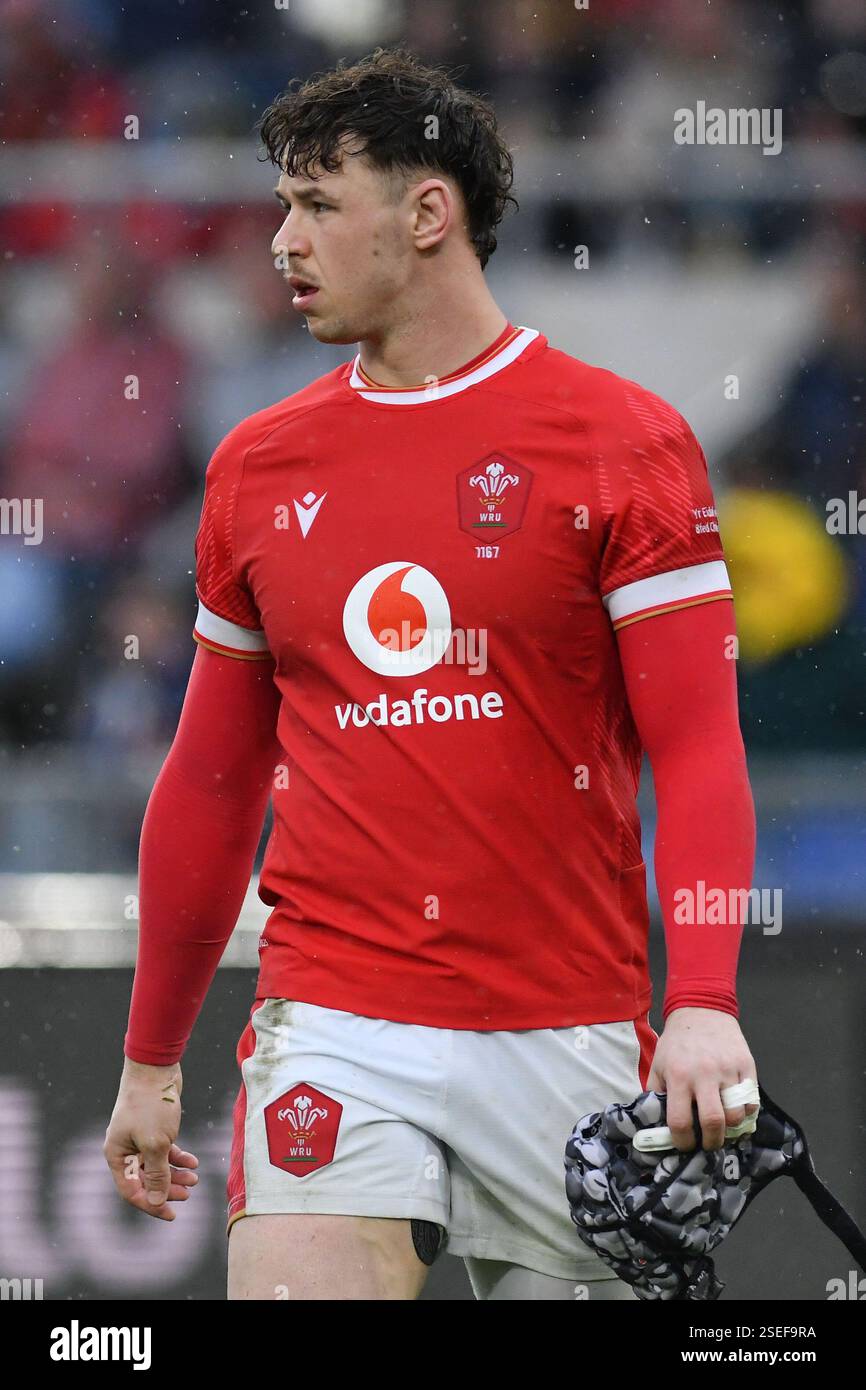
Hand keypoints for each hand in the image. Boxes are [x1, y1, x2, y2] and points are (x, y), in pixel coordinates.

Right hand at [104, 1059, 198, 1219]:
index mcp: (117, 1156)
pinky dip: (177, 1157)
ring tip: (195, 1179)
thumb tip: (157, 1200)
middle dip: (167, 1189)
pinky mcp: (152, 1128)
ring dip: (175, 1174)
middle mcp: (125, 1149)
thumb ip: (157, 1174)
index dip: (152, 1204)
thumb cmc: (151, 1105)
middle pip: (145, 1180)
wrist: (156, 1068)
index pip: (132, 1191)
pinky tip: (193, 1162)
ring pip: (156, 1166)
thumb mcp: (156, 1143)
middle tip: (188, 1194)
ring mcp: (138, 1139)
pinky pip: (163, 1151)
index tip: (172, 1214)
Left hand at [646, 1007, 757, 1150]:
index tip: (686, 1145)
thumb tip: (654, 1125)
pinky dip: (746, 1112)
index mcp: (678, 1076)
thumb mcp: (658, 1065)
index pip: (680, 1121)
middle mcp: (704, 1074)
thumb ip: (655, 1094)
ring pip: (736, 1115)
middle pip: (713, 1122)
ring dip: (730, 1128)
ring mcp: (728, 1070)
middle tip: (708, 1144)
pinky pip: (752, 1101)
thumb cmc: (677, 1043)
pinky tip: (736, 1109)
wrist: (702, 1011)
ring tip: (723, 1126)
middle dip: (711, 1143)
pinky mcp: (747, 1066)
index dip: (683, 1141)